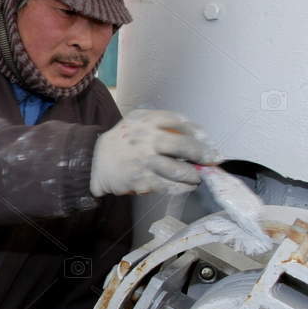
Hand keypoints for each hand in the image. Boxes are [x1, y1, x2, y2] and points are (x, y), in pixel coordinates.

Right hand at [89, 109, 216, 196]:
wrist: (94, 161)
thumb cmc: (121, 141)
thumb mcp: (136, 120)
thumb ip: (160, 121)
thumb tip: (194, 133)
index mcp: (147, 121)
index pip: (180, 122)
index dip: (198, 132)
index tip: (207, 140)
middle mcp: (147, 139)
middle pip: (184, 145)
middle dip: (203, 153)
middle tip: (213, 159)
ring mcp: (145, 161)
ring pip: (179, 170)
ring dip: (194, 175)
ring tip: (198, 177)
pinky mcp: (142, 180)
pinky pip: (168, 186)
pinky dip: (182, 188)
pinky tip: (187, 187)